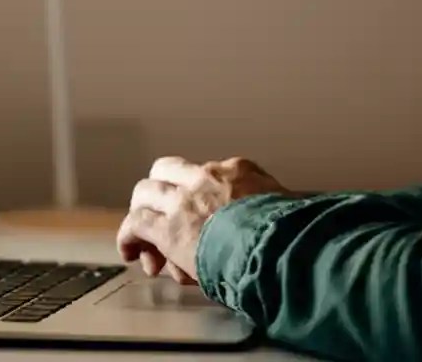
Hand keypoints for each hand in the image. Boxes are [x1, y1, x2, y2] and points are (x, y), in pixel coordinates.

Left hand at [117, 156, 289, 284]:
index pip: (203, 173)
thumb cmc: (292, 233)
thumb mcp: (290, 207)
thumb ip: (275, 206)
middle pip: (166, 170)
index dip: (193, 194)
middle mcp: (206, 177)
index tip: (197, 215)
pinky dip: (129, 237)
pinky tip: (131, 251)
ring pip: (145, 192)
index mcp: (238, 170)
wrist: (282, 247)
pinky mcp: (169, 227)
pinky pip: (136, 223)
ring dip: (141, 214)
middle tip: (159, 219)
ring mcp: (184, 200)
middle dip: (159, 193)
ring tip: (142, 239)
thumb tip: (283, 214)